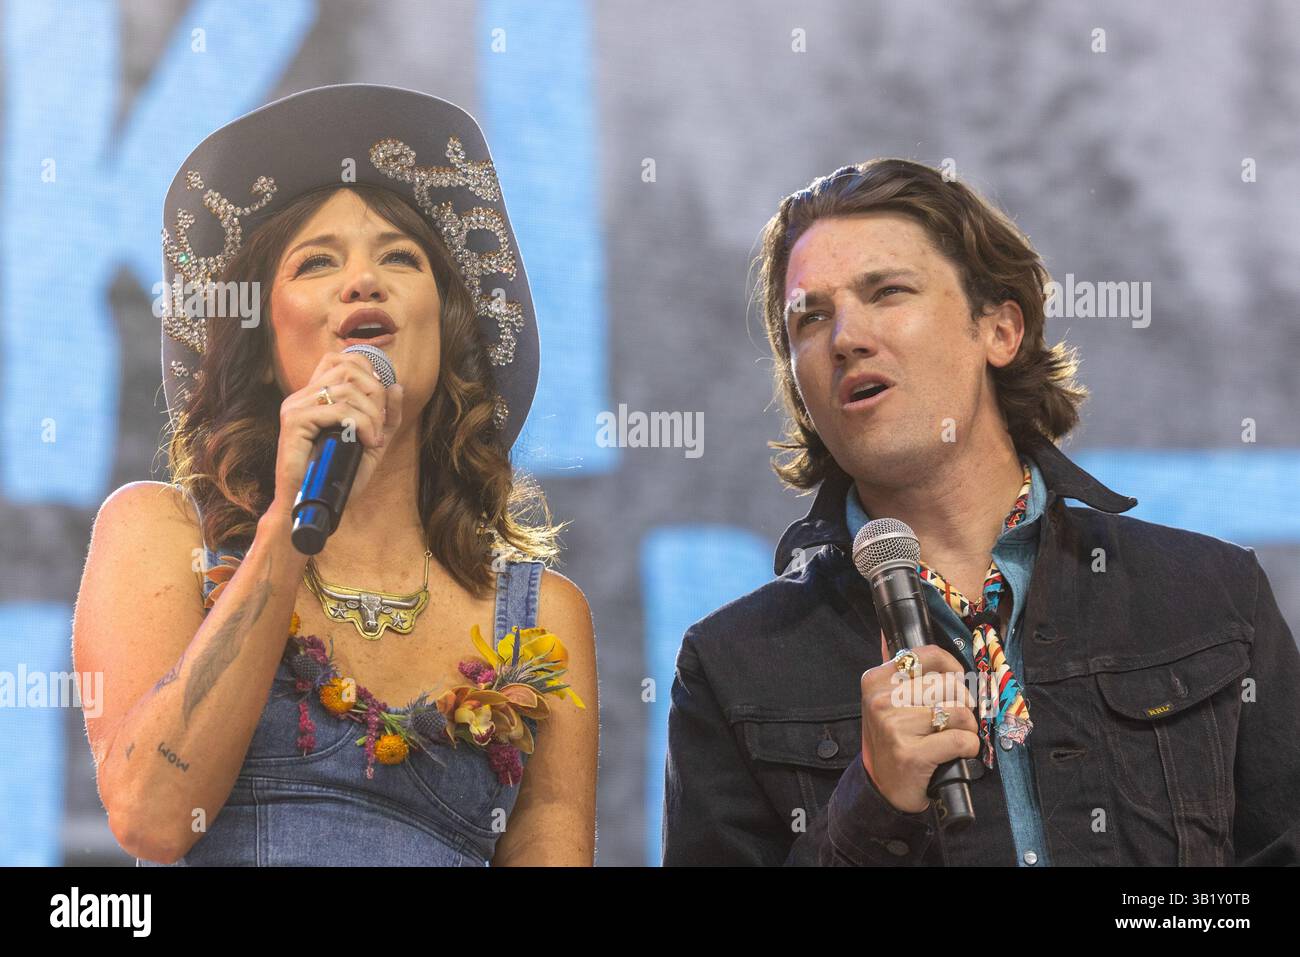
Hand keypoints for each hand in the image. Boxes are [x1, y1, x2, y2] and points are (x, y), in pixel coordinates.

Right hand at [269, 350, 404, 510]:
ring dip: (372, 415)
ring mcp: (296, 406)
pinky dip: (362, 425)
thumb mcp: (371, 443)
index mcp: (315, 396)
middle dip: (376, 394)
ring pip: (348, 390)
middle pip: (349, 368)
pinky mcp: (295, 422)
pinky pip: (339, 410)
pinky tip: (366, 442)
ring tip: (374, 439)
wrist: (312, 505)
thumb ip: (386, 417)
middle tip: (380, 424)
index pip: (340, 359)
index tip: (379, 404)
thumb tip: (397, 386)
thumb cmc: (337, 476)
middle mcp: (303, 395)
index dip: (368, 373)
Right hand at [857, 631, 980, 813]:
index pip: (929, 654)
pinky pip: (961, 740)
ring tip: (953, 737)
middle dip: (963, 705)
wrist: (884, 789)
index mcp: (875, 680)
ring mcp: (894, 727)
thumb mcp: (885, 701)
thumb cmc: (893, 741)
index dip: (953, 668)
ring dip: (968, 729)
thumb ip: (894, 668)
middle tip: (953, 721)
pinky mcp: (911, 754)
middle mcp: (880, 700)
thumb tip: (886, 632)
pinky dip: (968, 748)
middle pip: (949, 685)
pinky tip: (955, 754)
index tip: (957, 683)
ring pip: (959, 712)